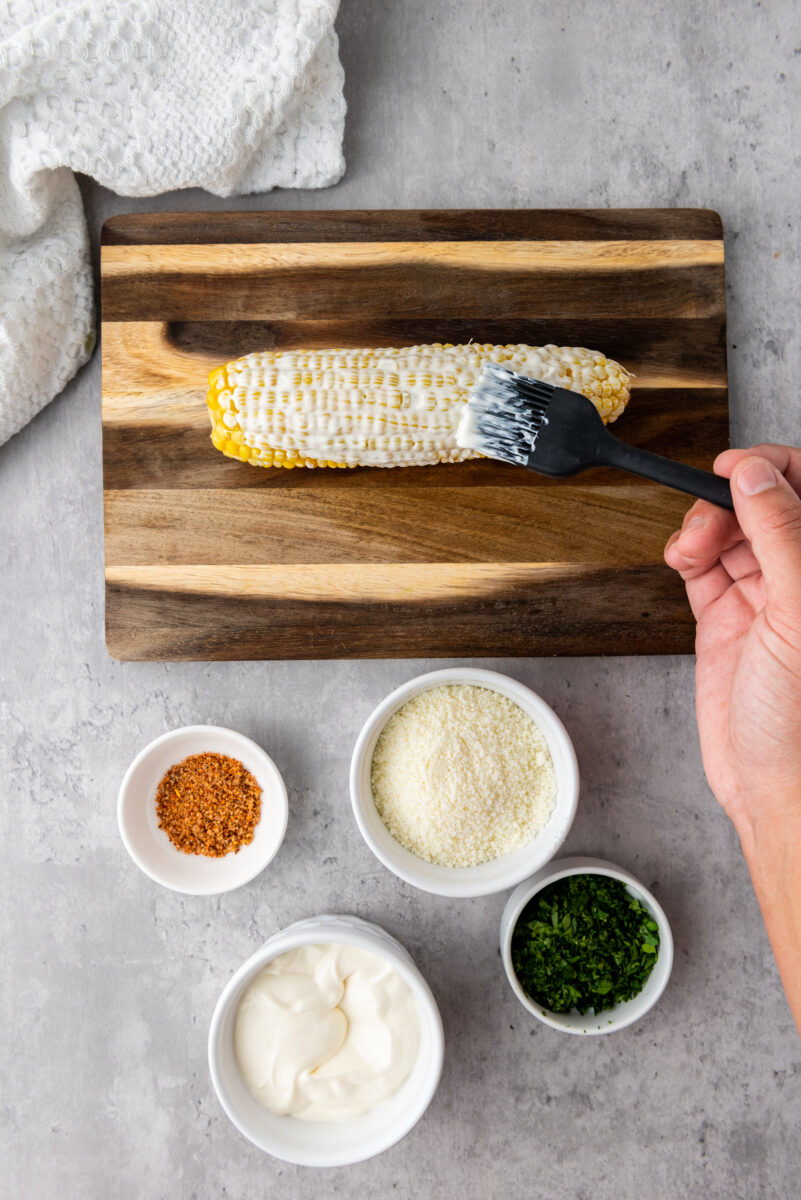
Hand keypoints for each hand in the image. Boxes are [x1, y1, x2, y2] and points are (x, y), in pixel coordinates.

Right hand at [664, 445, 800, 833]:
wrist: (774, 787)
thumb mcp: (798, 614)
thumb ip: (781, 537)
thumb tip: (756, 476)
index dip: (773, 470)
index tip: (735, 469)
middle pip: (763, 506)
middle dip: (729, 501)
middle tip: (708, 519)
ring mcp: (765, 598)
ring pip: (730, 531)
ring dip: (703, 527)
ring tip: (691, 547)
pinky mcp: (726, 620)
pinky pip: (703, 567)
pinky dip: (688, 554)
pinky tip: (683, 560)